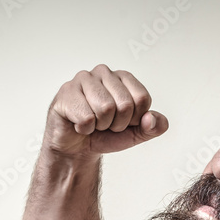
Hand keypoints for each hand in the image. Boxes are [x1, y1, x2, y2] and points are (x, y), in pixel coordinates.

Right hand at [43, 64, 168, 158]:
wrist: (77, 148)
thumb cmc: (105, 134)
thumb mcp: (136, 134)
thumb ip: (153, 127)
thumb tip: (152, 119)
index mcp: (124, 78)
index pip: (142, 98)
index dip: (135, 119)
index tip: (123, 121)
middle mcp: (104, 72)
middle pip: (125, 104)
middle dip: (117, 124)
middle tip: (105, 124)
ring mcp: (83, 79)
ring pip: (105, 108)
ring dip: (101, 125)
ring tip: (93, 122)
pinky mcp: (66, 92)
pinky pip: (86, 117)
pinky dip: (85, 129)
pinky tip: (79, 123)